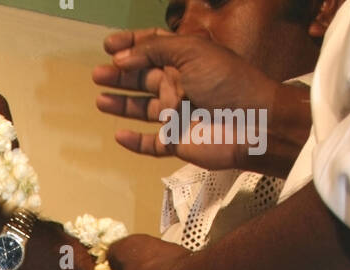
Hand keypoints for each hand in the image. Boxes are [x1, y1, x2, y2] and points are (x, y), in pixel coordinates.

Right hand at [93, 28, 278, 168]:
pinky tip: (119, 134)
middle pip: (143, 78)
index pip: (153, 48)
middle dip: (120, 75)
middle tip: (98, 74)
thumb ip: (155, 50)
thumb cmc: (227, 81)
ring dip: (122, 104)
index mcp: (186, 60)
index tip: (108, 44)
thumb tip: (122, 57)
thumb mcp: (191, 52)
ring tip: (101, 98)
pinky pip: (150, 144)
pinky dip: (134, 142)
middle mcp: (180, 85)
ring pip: (142, 110)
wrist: (251, 122)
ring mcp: (177, 115)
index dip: (131, 44)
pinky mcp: (177, 142)